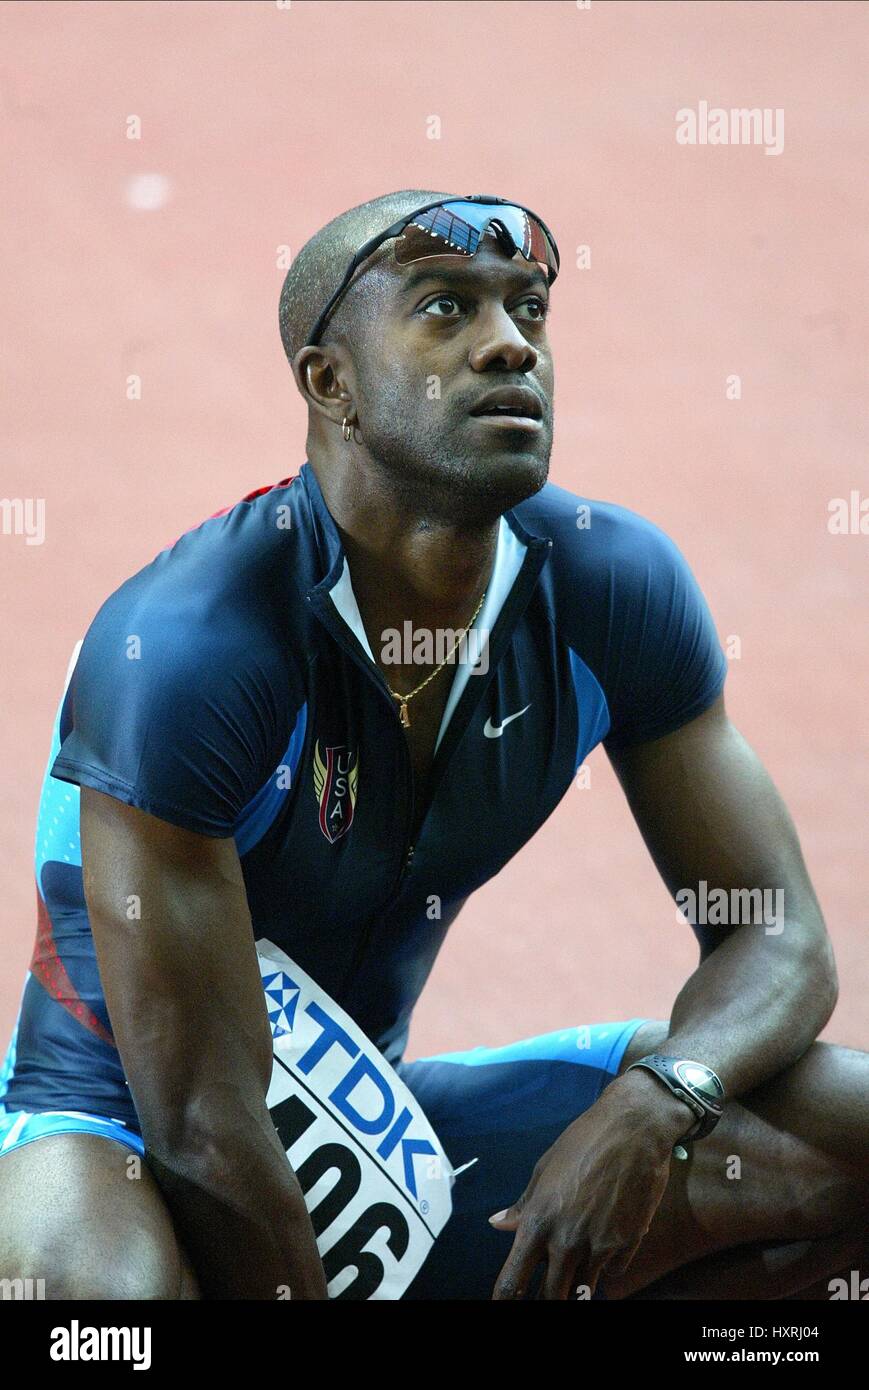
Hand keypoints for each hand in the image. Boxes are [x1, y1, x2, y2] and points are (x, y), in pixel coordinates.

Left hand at [489, 1069, 691, 1299]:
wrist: (633, 1128)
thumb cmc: (584, 1141)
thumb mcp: (544, 1169)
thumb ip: (523, 1204)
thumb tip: (498, 1224)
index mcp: (539, 1220)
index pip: (513, 1280)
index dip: (505, 1300)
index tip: (502, 1306)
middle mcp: (567, 1239)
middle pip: (550, 1297)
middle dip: (544, 1301)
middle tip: (544, 1295)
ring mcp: (599, 1245)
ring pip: (582, 1291)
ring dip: (575, 1289)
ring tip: (572, 1281)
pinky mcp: (628, 1243)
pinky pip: (612, 1273)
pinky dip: (606, 1268)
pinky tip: (605, 1251)